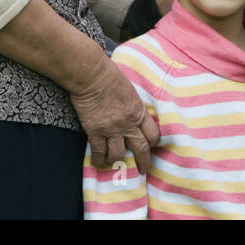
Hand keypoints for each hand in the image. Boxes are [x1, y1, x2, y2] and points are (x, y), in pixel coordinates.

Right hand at [69, 55, 159, 170]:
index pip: (153, 133)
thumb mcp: (130, 91)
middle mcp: (128, 123)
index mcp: (139, 111)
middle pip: (141, 148)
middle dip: (143, 161)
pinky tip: (98, 162)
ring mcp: (111, 129)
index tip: (151, 146)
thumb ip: (133, 106)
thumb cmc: (110, 76)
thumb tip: (133, 113)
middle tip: (142, 169)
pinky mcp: (95, 131)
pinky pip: (98, 151)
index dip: (153, 143)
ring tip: (113, 162)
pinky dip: (98, 159)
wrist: (92, 75)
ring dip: (116, 159)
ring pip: (118, 154)